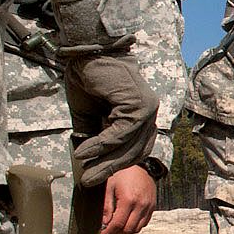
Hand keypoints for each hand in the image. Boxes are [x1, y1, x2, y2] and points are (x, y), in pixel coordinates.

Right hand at [64, 53, 157, 187]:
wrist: (89, 52)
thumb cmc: (90, 77)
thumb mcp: (90, 113)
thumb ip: (94, 135)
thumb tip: (86, 161)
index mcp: (141, 115)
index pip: (135, 149)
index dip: (116, 165)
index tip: (95, 177)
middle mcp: (149, 114)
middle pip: (134, 152)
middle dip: (110, 168)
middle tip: (88, 182)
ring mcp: (148, 109)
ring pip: (128, 145)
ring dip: (105, 162)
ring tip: (85, 173)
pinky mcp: (139, 105)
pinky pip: (121, 133)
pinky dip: (102, 145)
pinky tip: (84, 153)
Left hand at [99, 164, 155, 233]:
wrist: (140, 164)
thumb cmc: (123, 173)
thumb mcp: (109, 186)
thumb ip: (107, 206)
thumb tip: (104, 222)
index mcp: (129, 199)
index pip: (118, 224)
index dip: (108, 232)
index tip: (101, 233)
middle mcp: (141, 204)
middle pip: (128, 229)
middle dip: (116, 233)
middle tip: (107, 231)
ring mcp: (149, 206)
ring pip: (137, 228)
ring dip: (126, 231)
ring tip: (116, 227)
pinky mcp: (153, 206)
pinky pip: (144, 223)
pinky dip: (135, 225)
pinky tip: (126, 221)